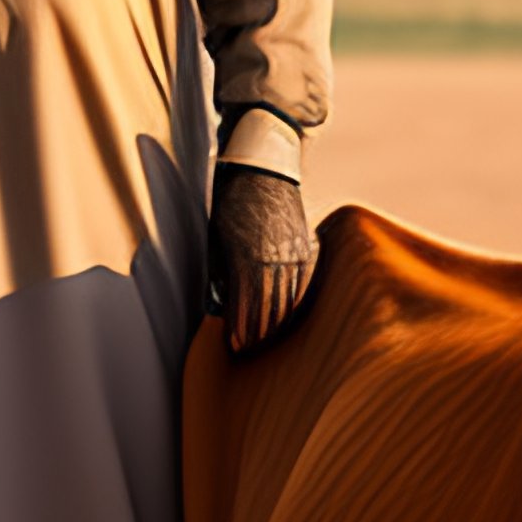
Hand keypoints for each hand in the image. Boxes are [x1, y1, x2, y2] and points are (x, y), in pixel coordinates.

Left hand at [210, 166, 317, 353]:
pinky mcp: (305, 248)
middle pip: (268, 308)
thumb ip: (219, 270)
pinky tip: (289, 318)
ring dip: (278, 324)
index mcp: (245, 255)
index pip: (244, 304)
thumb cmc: (231, 203)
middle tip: (250, 351)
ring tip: (268, 342)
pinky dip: (295, 304)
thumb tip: (220, 304)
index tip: (234, 346)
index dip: (240, 329)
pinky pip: (303, 284)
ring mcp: (292, 253)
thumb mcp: (216, 235)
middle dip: (258, 334)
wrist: (263, 170)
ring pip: (288, 299)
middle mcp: (272, 257)